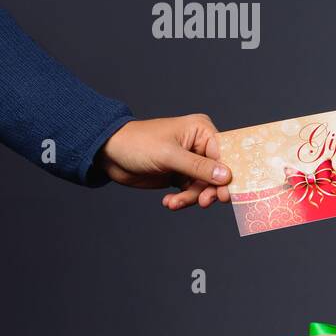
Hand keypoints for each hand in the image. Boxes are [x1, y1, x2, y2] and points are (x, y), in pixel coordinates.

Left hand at [95, 115, 231, 209]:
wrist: (108, 153)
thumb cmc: (137, 144)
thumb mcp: (169, 155)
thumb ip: (198, 167)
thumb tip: (226, 176)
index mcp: (202, 131)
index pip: (225, 154)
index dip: (228, 175)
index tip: (226, 194)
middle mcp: (200, 146)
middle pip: (217, 174)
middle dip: (208, 190)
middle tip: (202, 202)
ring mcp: (191, 162)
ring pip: (204, 186)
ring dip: (191, 197)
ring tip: (175, 203)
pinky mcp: (180, 175)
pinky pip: (191, 192)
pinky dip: (182, 199)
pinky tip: (170, 202)